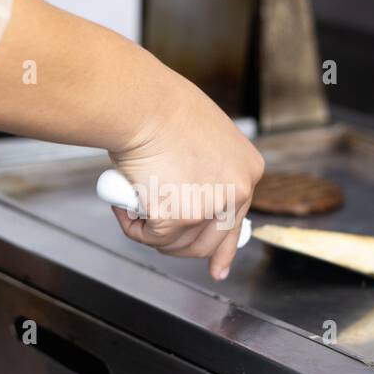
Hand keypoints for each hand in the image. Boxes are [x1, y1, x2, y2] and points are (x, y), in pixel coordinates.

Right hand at [109, 69, 263, 280]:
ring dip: (153, 235)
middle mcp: (238, 191)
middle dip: (180, 246)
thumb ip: (207, 168)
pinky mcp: (178, 218)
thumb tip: (192, 191)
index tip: (217, 269)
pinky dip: (133, 226)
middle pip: (209, 242)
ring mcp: (209, 207)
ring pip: (177, 245)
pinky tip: (124, 205)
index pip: (238, 220)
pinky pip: (150, 237)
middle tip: (156, 237)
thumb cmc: (163, 108)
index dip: (223, 248)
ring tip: (135, 209)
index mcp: (249, 170)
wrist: (142, 104)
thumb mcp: (203, 137)